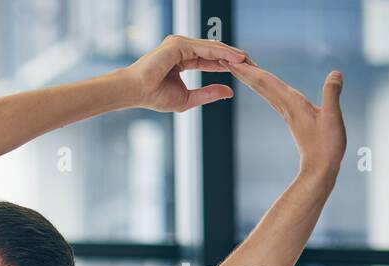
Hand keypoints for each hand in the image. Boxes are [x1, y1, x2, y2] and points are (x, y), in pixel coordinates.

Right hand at [125, 34, 246, 112]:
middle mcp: (182, 48)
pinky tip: (235, 59)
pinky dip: (221, 53)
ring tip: (248, 62)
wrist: (135, 92)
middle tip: (253, 65)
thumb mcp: (187, 98)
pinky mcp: (178, 44)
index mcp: (182, 59)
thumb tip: (230, 91)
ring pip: (212, 48)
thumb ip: (208, 93)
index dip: (226, 65)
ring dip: (231, 55)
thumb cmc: (154, 96)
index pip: (210, 59)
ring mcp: (180, 44)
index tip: (243, 71)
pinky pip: (205, 48)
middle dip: (233, 58)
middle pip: (214, 50)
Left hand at [227, 61, 344, 181]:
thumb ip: (332, 94)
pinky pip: (274, 95)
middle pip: (260, 84)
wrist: (320, 168)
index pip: (266, 82)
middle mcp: (286, 105)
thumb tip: (335, 73)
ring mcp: (288, 111)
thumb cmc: (327, 145)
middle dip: (244, 70)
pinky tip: (262, 83)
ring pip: (265, 89)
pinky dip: (265, 86)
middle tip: (225, 58)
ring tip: (239, 66)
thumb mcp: (333, 117)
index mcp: (292, 103)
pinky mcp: (293, 115)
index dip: (249, 70)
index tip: (231, 61)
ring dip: (251, 77)